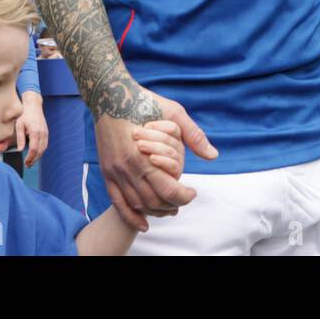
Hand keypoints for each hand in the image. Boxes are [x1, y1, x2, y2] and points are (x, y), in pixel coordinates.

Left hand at [15, 91, 48, 167]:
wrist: (33, 105)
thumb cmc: (24, 114)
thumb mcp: (19, 125)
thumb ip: (20, 138)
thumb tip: (20, 150)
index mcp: (35, 132)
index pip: (34, 149)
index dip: (30, 157)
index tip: (26, 163)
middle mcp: (42, 133)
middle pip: (40, 151)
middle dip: (34, 159)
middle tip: (28, 165)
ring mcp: (45, 132)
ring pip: (44, 148)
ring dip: (38, 156)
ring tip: (31, 161)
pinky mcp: (46, 132)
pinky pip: (45, 144)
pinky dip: (41, 150)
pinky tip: (36, 153)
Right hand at [94, 88, 216, 231]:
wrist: (109, 95)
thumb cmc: (143, 101)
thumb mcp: (173, 112)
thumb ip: (193, 135)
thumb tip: (213, 156)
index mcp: (144, 155)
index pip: (168, 190)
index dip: (184, 196)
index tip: (192, 192)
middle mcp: (128, 168)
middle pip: (154, 202)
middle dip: (172, 206)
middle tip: (182, 201)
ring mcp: (115, 171)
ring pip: (137, 205)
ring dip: (155, 212)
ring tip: (169, 208)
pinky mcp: (106, 172)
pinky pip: (117, 202)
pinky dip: (131, 216)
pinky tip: (143, 223)